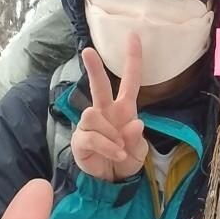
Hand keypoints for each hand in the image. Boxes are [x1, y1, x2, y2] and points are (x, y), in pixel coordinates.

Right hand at [71, 35, 148, 181]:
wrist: (111, 182)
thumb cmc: (126, 159)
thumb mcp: (139, 151)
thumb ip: (137, 139)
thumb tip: (135, 123)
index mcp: (124, 109)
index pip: (131, 80)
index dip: (133, 59)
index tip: (133, 36)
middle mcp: (106, 112)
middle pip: (99, 85)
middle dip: (94, 68)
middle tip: (88, 51)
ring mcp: (91, 125)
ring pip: (93, 114)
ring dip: (110, 133)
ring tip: (119, 149)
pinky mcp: (80, 139)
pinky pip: (91, 136)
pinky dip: (107, 146)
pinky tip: (116, 154)